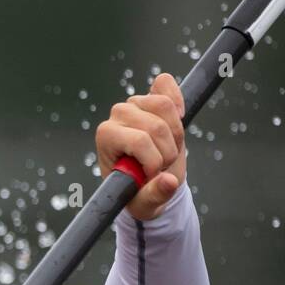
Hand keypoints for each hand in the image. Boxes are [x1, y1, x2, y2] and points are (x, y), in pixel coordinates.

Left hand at [94, 72, 186, 220]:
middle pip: (156, 125)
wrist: (149, 181)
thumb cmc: (139, 192)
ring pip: (165, 106)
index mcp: (106, 136)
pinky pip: (166, 83)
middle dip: (167, 151)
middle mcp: (117, 115)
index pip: (139, 140)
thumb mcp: (145, 202)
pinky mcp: (151, 95)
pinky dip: (177, 100)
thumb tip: (169, 181)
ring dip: (176, 133)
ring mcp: (134, 103)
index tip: (151, 176)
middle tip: (162, 166)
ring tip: (168, 149)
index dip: (154, 161)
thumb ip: (155, 194)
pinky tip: (179, 117)